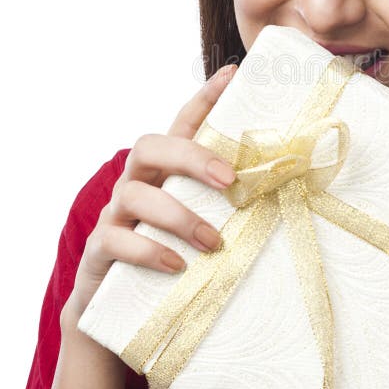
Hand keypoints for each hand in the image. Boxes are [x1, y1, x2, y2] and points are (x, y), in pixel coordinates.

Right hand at [64, 64, 239, 325]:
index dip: (204, 99)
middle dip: (191, 157)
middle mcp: (136, 184)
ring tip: (214, 242)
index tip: (232, 73)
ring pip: (134, 194)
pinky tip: (176, 264)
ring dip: (180, 216)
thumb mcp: (200, 227)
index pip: (181, 125)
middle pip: (151, 146)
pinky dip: (148, 251)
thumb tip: (288, 202)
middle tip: (229, 181)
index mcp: (164, 173)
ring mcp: (114, 215)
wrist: (114, 315)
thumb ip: (227, 211)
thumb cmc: (171, 258)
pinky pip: (116, 241)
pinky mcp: (100, 250)